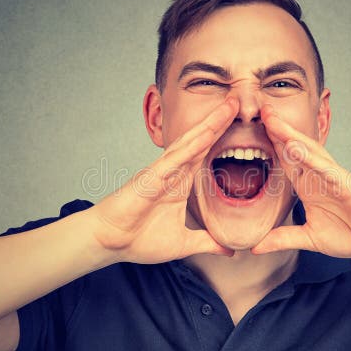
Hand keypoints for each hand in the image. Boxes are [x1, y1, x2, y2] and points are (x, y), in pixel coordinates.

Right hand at [89, 98, 237, 263]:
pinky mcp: (150, 177)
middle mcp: (173, 171)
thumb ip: (207, 243)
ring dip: (209, 125)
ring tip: (228, 107)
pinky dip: (189, 146)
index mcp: (180, 182)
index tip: (240, 123)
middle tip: (239, 100)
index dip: (222, 136)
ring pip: (190, 143)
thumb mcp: (183, 243)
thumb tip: (230, 250)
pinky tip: (204, 134)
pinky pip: (173, 159)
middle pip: (201, 140)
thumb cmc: (139, 239)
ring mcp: (162, 171)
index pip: (206, 153)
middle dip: (219, 121)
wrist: (110, 243)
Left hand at [251, 104, 350, 257]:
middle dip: (277, 129)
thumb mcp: (308, 238)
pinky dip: (311, 158)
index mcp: (307, 185)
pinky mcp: (345, 183)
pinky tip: (297, 148)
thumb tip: (254, 247)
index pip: (285, 159)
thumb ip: (282, 239)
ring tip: (273, 120)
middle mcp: (317, 175)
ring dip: (291, 135)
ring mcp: (331, 176)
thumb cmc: (350, 233)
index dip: (270, 144)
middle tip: (261, 109)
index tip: (251, 128)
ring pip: (308, 151)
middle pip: (294, 148)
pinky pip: (325, 168)